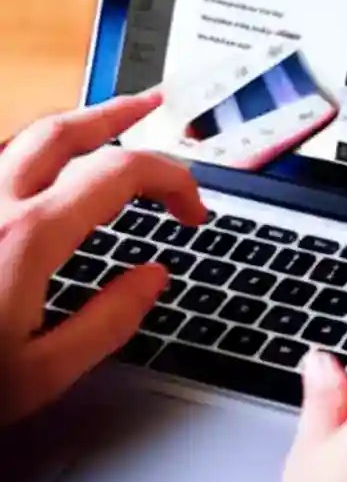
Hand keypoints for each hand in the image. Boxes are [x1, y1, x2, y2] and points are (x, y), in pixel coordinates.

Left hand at [0, 93, 205, 422]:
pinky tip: (36, 175)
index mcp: (27, 237)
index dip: (173, 181)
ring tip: (102, 129)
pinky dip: (28, 158)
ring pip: (19, 139)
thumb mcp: (40, 374)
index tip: (191, 213)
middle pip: (65, 130)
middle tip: (156, 108)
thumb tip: (153, 278)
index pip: (122, 173)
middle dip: (120, 113)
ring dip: (72, 128)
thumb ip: (109, 320)